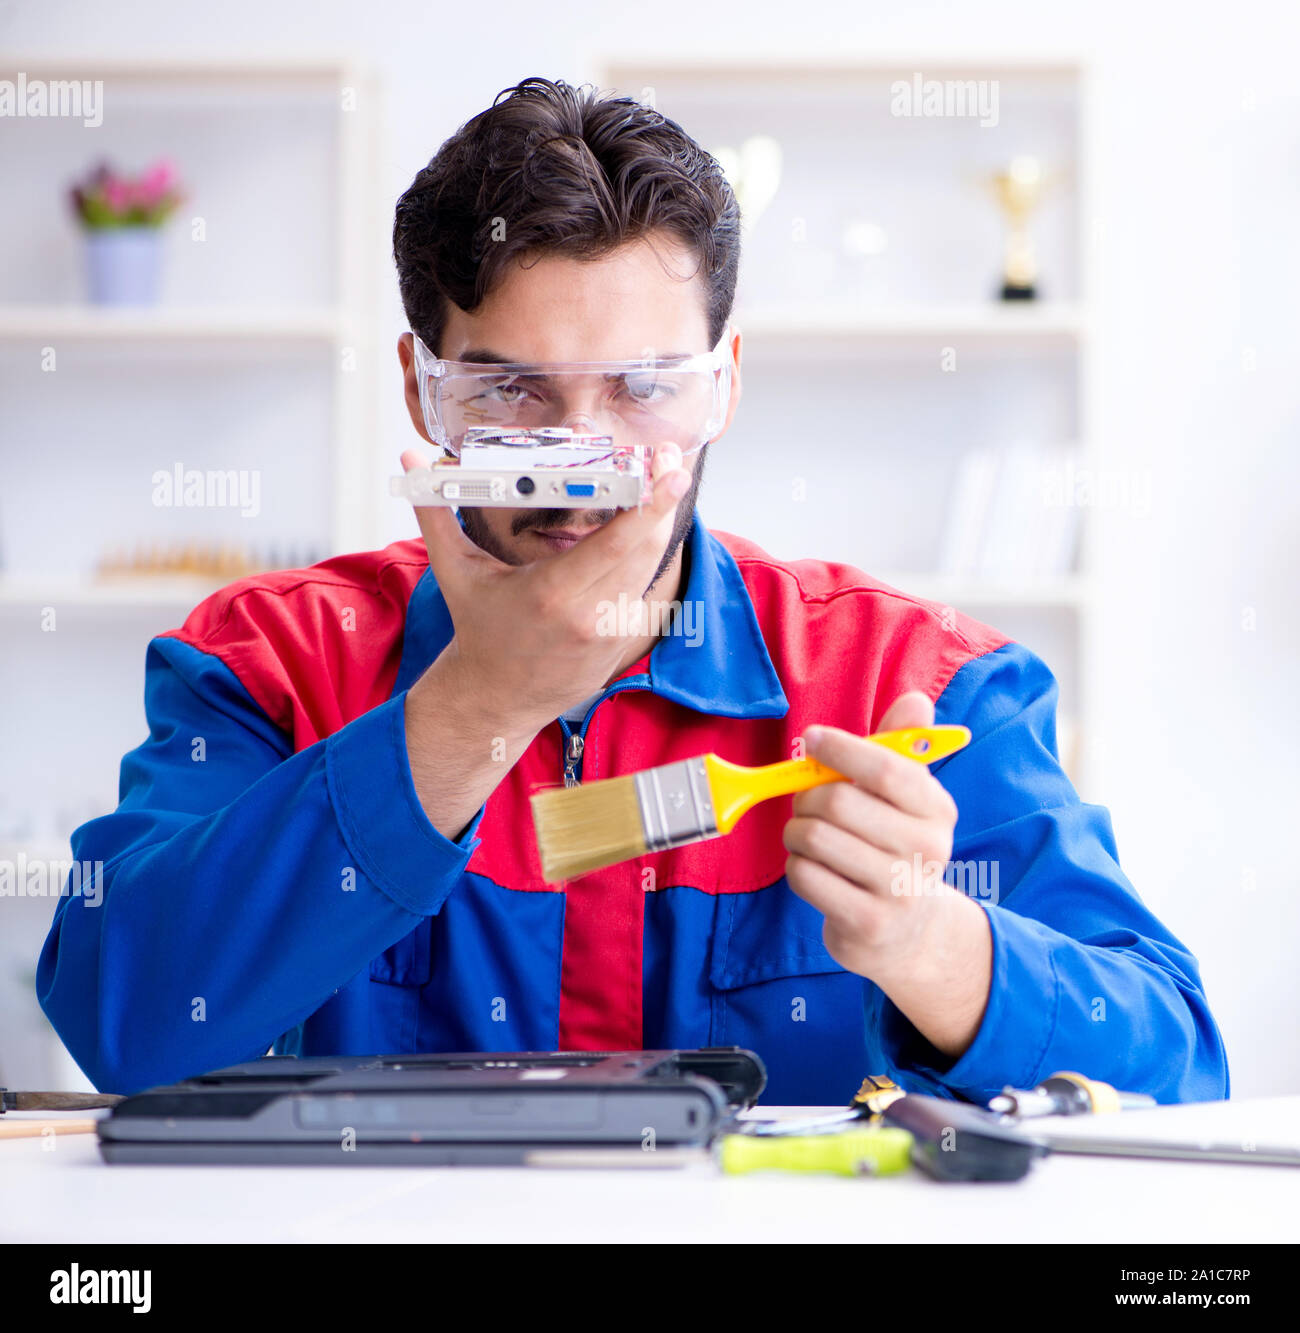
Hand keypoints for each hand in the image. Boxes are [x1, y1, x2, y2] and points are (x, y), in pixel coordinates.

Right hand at [400, 441, 690, 738]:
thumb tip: (412, 464)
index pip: (615, 544)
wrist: (496, 697)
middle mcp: (588, 614)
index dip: (649, 506)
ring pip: (651, 565)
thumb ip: (436, 512)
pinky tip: (645, 526)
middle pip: (645, 547)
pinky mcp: (622, 639)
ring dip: (658, 522)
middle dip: (662, 500)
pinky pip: (644, 586)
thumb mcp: (455, 570)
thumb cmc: (479, 628)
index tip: (668, 473)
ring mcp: (610, 631)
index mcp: (551, 593)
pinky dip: (645, 554)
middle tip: (668, 460)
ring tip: (659, 483)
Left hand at [782, 690, 992, 1058]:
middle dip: (806, 795)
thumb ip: (902, 748)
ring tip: (807, 838)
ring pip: (813, 837)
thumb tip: (916, 700)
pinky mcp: (867, 923)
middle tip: (806, 802)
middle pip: (837, 801)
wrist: (909, 934)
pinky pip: (804, 876)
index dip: (839, 747)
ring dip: (795, 833)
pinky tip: (815, 871)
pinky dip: (796, 867)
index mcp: (936, 809)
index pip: (885, 767)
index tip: (811, 740)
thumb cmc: (894, 846)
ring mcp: (898, 890)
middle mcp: (925, 849)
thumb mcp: (907, 798)